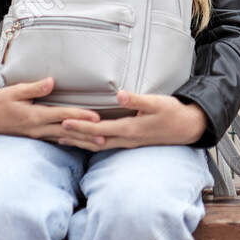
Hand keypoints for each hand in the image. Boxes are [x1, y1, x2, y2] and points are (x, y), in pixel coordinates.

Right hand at [0, 77, 102, 138]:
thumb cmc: (0, 102)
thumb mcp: (14, 91)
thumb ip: (34, 88)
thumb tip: (51, 82)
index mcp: (34, 116)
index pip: (61, 115)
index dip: (79, 116)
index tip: (95, 117)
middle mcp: (38, 129)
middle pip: (67, 132)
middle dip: (86, 134)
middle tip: (105, 136)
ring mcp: (37, 136)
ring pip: (64, 140)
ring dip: (82, 142)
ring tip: (99, 144)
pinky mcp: (37, 138)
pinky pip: (57, 142)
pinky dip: (71, 143)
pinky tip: (82, 145)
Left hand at [55, 90, 208, 150]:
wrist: (187, 127)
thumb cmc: (172, 112)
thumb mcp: (156, 103)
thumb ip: (137, 99)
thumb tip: (120, 94)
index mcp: (129, 129)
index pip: (99, 129)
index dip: (80, 126)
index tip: (63, 123)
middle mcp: (126, 139)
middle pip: (94, 141)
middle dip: (73, 137)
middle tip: (52, 133)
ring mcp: (128, 143)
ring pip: (98, 145)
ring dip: (80, 142)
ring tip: (62, 139)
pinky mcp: (131, 142)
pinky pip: (106, 144)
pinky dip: (92, 143)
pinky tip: (86, 140)